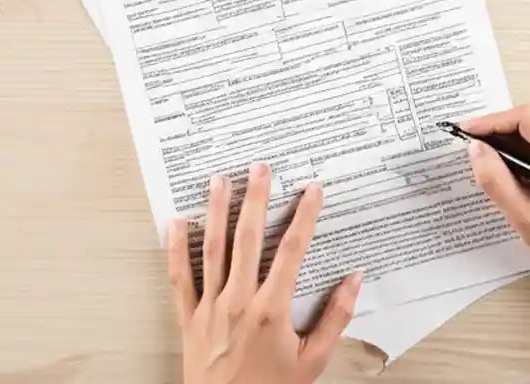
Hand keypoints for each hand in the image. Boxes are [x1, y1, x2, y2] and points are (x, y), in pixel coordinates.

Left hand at [167, 163, 361, 383]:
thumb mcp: (313, 360)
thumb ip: (335, 318)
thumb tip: (353, 280)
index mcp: (272, 310)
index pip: (293, 251)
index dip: (305, 216)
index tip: (312, 190)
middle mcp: (239, 301)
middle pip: (249, 239)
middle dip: (257, 199)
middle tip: (261, 168)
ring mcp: (210, 308)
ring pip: (213, 249)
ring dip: (216, 211)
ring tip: (219, 180)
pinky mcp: (189, 319)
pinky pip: (180, 278)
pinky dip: (176, 249)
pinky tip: (176, 223)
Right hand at [468, 106, 529, 383]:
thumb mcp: (524, 217)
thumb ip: (497, 180)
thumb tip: (475, 149)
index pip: (526, 118)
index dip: (493, 121)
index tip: (465, 132)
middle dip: (498, 134)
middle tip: (470, 151)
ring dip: (510, 146)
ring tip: (485, 165)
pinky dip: (524, 155)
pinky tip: (508, 174)